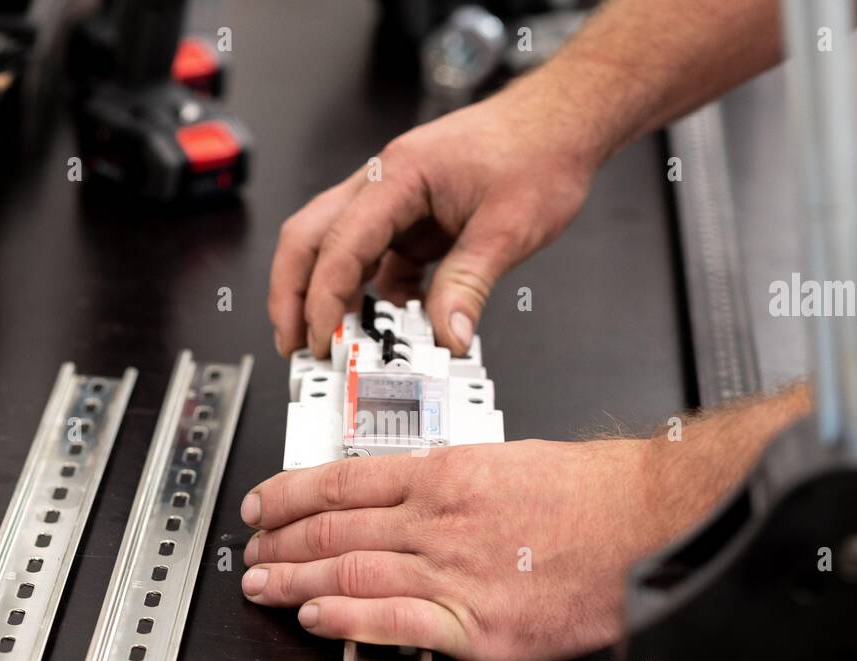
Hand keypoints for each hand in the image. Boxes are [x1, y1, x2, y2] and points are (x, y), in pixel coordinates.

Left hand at [238, 439, 658, 660]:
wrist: (650, 524)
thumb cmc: (594, 491)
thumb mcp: (510, 458)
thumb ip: (452, 478)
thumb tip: (408, 490)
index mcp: (446, 473)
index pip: (343, 480)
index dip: (289, 494)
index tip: (262, 505)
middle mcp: (439, 518)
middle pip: (334, 527)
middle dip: (280, 541)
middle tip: (251, 552)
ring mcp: (453, 570)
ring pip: (350, 570)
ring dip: (295, 579)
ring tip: (262, 586)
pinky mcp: (476, 623)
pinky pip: (394, 620)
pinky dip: (347, 619)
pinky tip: (315, 619)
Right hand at [267, 74, 601, 359]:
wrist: (562, 122)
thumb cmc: (538, 151)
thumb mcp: (510, 227)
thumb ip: (469, 284)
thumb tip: (446, 337)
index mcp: (400, 175)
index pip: (340, 242)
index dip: (323, 296)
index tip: (320, 338)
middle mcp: (385, 183)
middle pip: (310, 238)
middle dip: (293, 294)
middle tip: (296, 343)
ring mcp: (395, 201)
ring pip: (337, 249)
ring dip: (328, 295)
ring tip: (332, 340)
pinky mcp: (412, 219)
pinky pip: (377, 259)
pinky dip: (375, 293)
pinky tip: (391, 320)